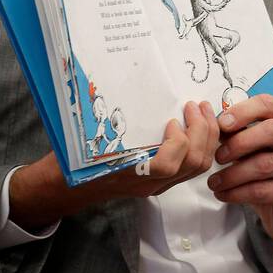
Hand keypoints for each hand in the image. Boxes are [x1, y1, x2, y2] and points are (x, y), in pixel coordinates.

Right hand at [8, 102, 219, 228]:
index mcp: (127, 172)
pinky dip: (203, 144)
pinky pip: (192, 168)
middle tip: (196, 106)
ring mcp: (157, 184)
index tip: (172, 119)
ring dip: (207, 136)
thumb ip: (107, 119)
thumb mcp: (85, 136)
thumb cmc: (73, 158)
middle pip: (191, 164)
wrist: (65, 188)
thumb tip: (129, 84)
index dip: (177, 141)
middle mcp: (147, 183)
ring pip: (197, 167)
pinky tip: (198, 126)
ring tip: (202, 111)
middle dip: (202, 131)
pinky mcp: (161, 182)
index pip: (165, 166)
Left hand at [206, 93, 272, 256]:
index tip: (221, 124)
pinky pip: (264, 190)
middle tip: (218, 156)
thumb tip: (216, 126)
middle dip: (238, 143)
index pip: (269, 104)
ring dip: (233, 174)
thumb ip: (241, 133)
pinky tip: (225, 194)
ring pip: (265, 163)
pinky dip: (238, 192)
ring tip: (215, 181)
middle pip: (272, 130)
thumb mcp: (257, 148)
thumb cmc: (272, 174)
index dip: (242, 111)